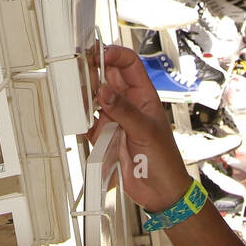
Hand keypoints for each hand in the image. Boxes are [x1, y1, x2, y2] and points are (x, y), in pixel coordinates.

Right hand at [87, 45, 191, 213]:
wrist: (159, 192)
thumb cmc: (165, 160)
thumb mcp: (146, 131)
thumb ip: (123, 111)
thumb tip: (104, 92)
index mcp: (144, 96)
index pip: (128, 65)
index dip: (114, 55)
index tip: (98, 53)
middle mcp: (128, 104)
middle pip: (107, 78)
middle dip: (94, 72)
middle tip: (81, 72)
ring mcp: (115, 119)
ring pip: (95, 99)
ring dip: (87, 98)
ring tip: (80, 99)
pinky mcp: (104, 136)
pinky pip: (89, 122)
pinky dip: (82, 121)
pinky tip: (82, 122)